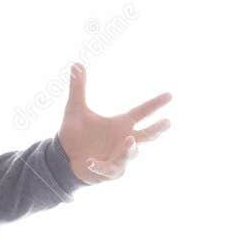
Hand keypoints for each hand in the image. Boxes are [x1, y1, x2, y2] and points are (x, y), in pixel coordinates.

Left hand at [57, 62, 170, 182]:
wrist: (65, 157)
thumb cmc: (75, 133)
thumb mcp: (75, 109)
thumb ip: (78, 88)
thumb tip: (76, 64)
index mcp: (121, 124)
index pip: (142, 112)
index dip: (156, 104)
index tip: (170, 95)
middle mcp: (125, 140)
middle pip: (147, 135)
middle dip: (157, 129)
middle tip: (167, 122)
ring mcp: (120, 157)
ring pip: (132, 153)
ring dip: (131, 148)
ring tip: (130, 140)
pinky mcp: (110, 171)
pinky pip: (108, 168)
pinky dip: (100, 166)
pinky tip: (90, 161)